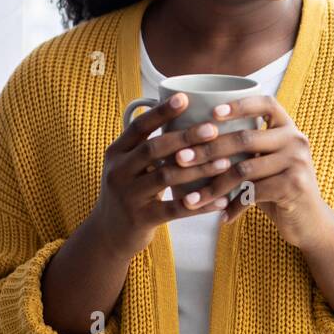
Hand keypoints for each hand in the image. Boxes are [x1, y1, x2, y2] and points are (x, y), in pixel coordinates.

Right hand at [91, 92, 240, 256]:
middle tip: (213, 129)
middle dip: (185, 138)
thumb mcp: (128, 166)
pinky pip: (175, 209)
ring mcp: (128, 196)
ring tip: (226, 162)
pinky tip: (221, 200)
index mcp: (116, 153)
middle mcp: (118, 172)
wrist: (107, 235)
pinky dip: (200, 204)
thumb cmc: (129, 192)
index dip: (161, 112)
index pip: (138, 127)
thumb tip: (184, 115)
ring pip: (166, 177)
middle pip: (154, 149)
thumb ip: (148, 146)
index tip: (185, 98)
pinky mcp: (141, 219)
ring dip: (198, 169)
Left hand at [170, 94, 330, 248]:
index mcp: (288, 127)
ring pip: (244, 169)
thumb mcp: (265, 163)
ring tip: (193, 198)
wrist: (310, 222)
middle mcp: (296, 139)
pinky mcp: (295, 185)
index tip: (211, 113)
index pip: (265, 103)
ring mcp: (297, 162)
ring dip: (214, 185)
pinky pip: (253, 193)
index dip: (238, 105)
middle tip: (180, 159)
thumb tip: (194, 141)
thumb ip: (245, 149)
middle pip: (245, 138)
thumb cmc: (277, 189)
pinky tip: (220, 215)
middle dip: (208, 149)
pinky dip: (233, 206)